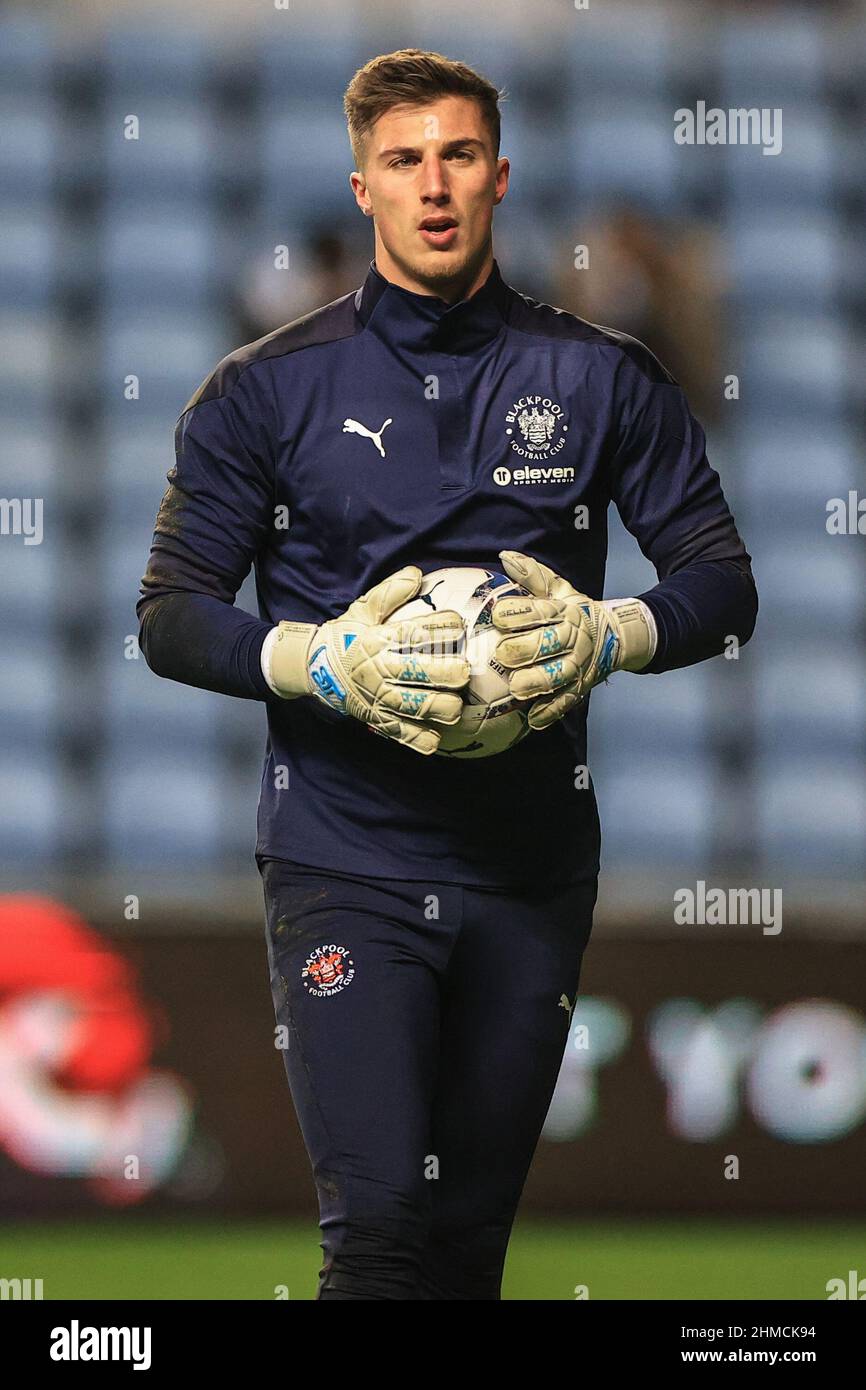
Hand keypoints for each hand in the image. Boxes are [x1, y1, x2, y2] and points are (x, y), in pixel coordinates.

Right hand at [267, 566, 470, 754]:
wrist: (315, 669)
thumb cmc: (347, 635)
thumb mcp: (364, 609)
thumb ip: (390, 592)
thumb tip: (417, 574)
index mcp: (378, 640)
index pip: (411, 632)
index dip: (438, 627)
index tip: (459, 623)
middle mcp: (379, 670)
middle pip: (417, 673)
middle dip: (445, 673)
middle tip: (464, 671)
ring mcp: (378, 697)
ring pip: (413, 706)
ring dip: (438, 708)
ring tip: (456, 706)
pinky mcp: (377, 718)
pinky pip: (400, 733)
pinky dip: (418, 739)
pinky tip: (435, 739)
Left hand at [491, 550, 653, 729]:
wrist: (614, 637)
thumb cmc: (574, 611)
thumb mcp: (558, 590)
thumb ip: (532, 576)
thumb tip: (505, 556)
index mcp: (565, 612)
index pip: (542, 611)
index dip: (520, 613)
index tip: (498, 615)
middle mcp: (573, 639)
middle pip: (550, 644)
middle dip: (526, 649)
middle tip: (503, 653)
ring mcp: (578, 666)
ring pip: (559, 675)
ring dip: (538, 682)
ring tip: (516, 688)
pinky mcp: (580, 688)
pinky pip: (566, 702)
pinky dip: (551, 711)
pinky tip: (533, 719)